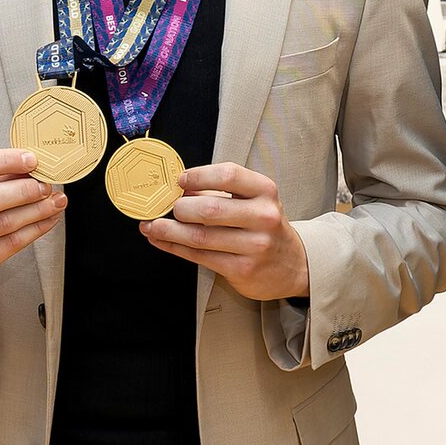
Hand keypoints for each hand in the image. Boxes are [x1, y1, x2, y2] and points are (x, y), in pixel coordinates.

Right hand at [0, 149, 65, 295]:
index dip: (5, 160)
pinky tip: (47, 220)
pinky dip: (35, 229)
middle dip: (24, 189)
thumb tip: (32, 167)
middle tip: (46, 185)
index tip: (31, 159)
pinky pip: (10, 244)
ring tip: (54, 201)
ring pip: (3, 223)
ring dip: (36, 210)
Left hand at [139, 163, 309, 302]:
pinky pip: (200, 256)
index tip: (180, 180)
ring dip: (168, 230)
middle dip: (180, 208)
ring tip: (152, 225)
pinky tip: (162, 240)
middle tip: (165, 207)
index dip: (199, 176)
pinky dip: (175, 247)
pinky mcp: (242, 270)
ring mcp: (254, 246)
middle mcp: (263, 217)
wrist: (293, 264)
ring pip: (200, 237)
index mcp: (265, 192)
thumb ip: (221, 192)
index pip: (228, 175)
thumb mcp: (254, 201)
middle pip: (210, 208)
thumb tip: (179, 189)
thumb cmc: (265, 227)